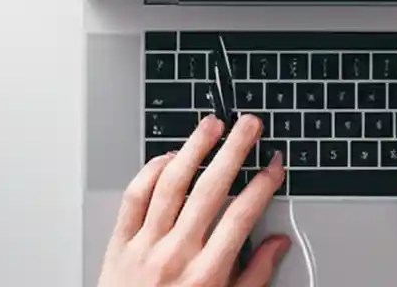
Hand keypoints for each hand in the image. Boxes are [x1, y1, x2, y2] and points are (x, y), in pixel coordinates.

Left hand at [98, 115, 289, 286]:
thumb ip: (255, 275)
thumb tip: (278, 244)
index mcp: (206, 275)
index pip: (242, 216)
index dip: (262, 185)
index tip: (274, 166)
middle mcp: (175, 255)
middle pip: (210, 189)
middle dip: (234, 150)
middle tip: (249, 125)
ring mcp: (144, 247)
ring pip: (171, 184)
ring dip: (194, 148)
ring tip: (212, 125)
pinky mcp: (118, 244)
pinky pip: (134, 197)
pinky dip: (151, 172)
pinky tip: (169, 157)